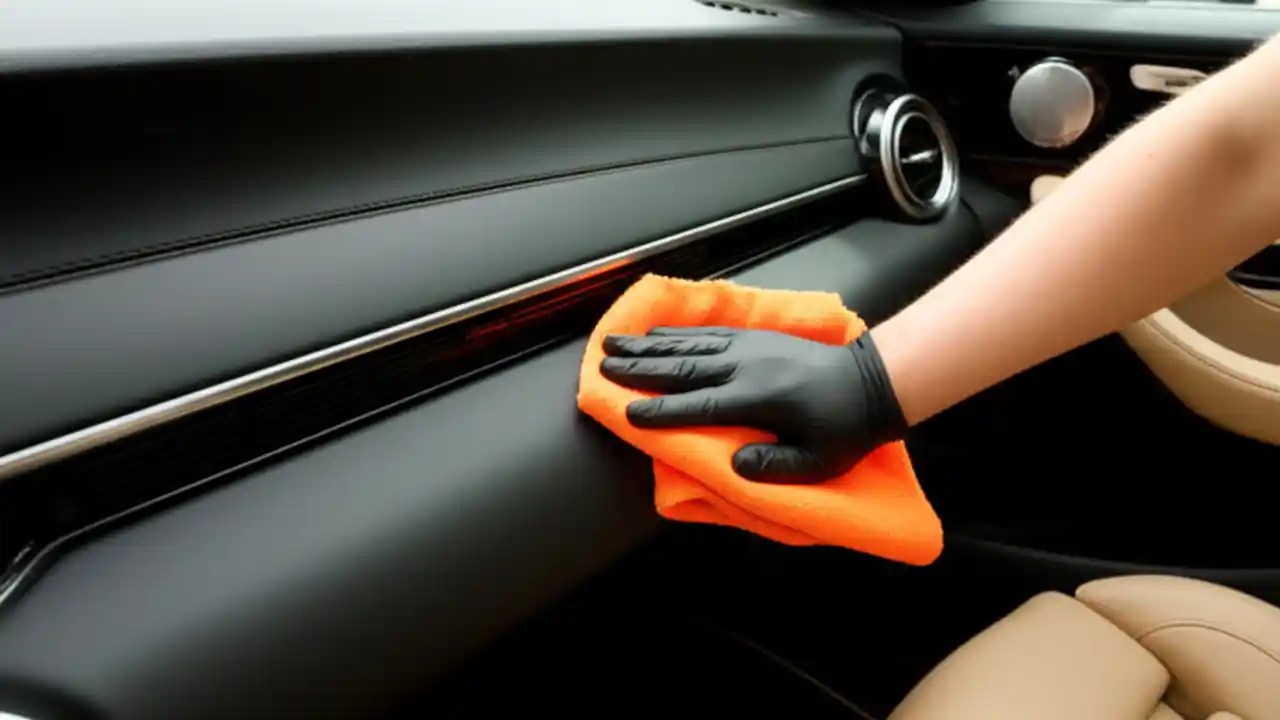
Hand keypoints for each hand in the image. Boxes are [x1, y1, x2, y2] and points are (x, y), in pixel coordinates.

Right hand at [600, 327, 906, 482]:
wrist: (873, 382)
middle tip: (602, 367)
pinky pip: (707, 334)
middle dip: (639, 369)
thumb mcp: (818, 462)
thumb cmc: (844, 429)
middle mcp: (748, 367)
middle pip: (683, 366)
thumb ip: (775, 468)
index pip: (700, 406)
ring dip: (649, 346)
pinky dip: (677, 333)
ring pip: (690, 345)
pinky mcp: (755, 339)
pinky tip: (656, 334)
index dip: (661, 411)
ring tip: (614, 344)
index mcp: (760, 399)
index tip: (627, 412)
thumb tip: (734, 466)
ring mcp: (750, 347)